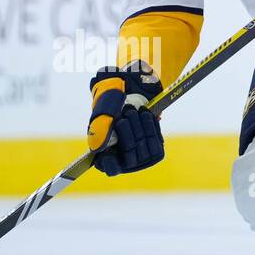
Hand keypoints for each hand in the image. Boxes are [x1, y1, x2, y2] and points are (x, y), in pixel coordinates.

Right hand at [86, 60, 163, 175]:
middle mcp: (123, 157)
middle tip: (125, 113)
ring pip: (143, 147)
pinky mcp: (155, 146)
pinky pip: (155, 140)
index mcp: (106, 152)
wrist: (131, 87)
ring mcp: (141, 154)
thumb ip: (99, 129)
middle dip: (127, 131)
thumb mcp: (101, 111)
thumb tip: (98, 148)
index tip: (109, 153)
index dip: (110, 162)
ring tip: (133, 110)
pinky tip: (144, 113)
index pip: (110, 167)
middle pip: (129, 153)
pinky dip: (150, 124)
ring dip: (139, 125)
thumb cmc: (111, 100)